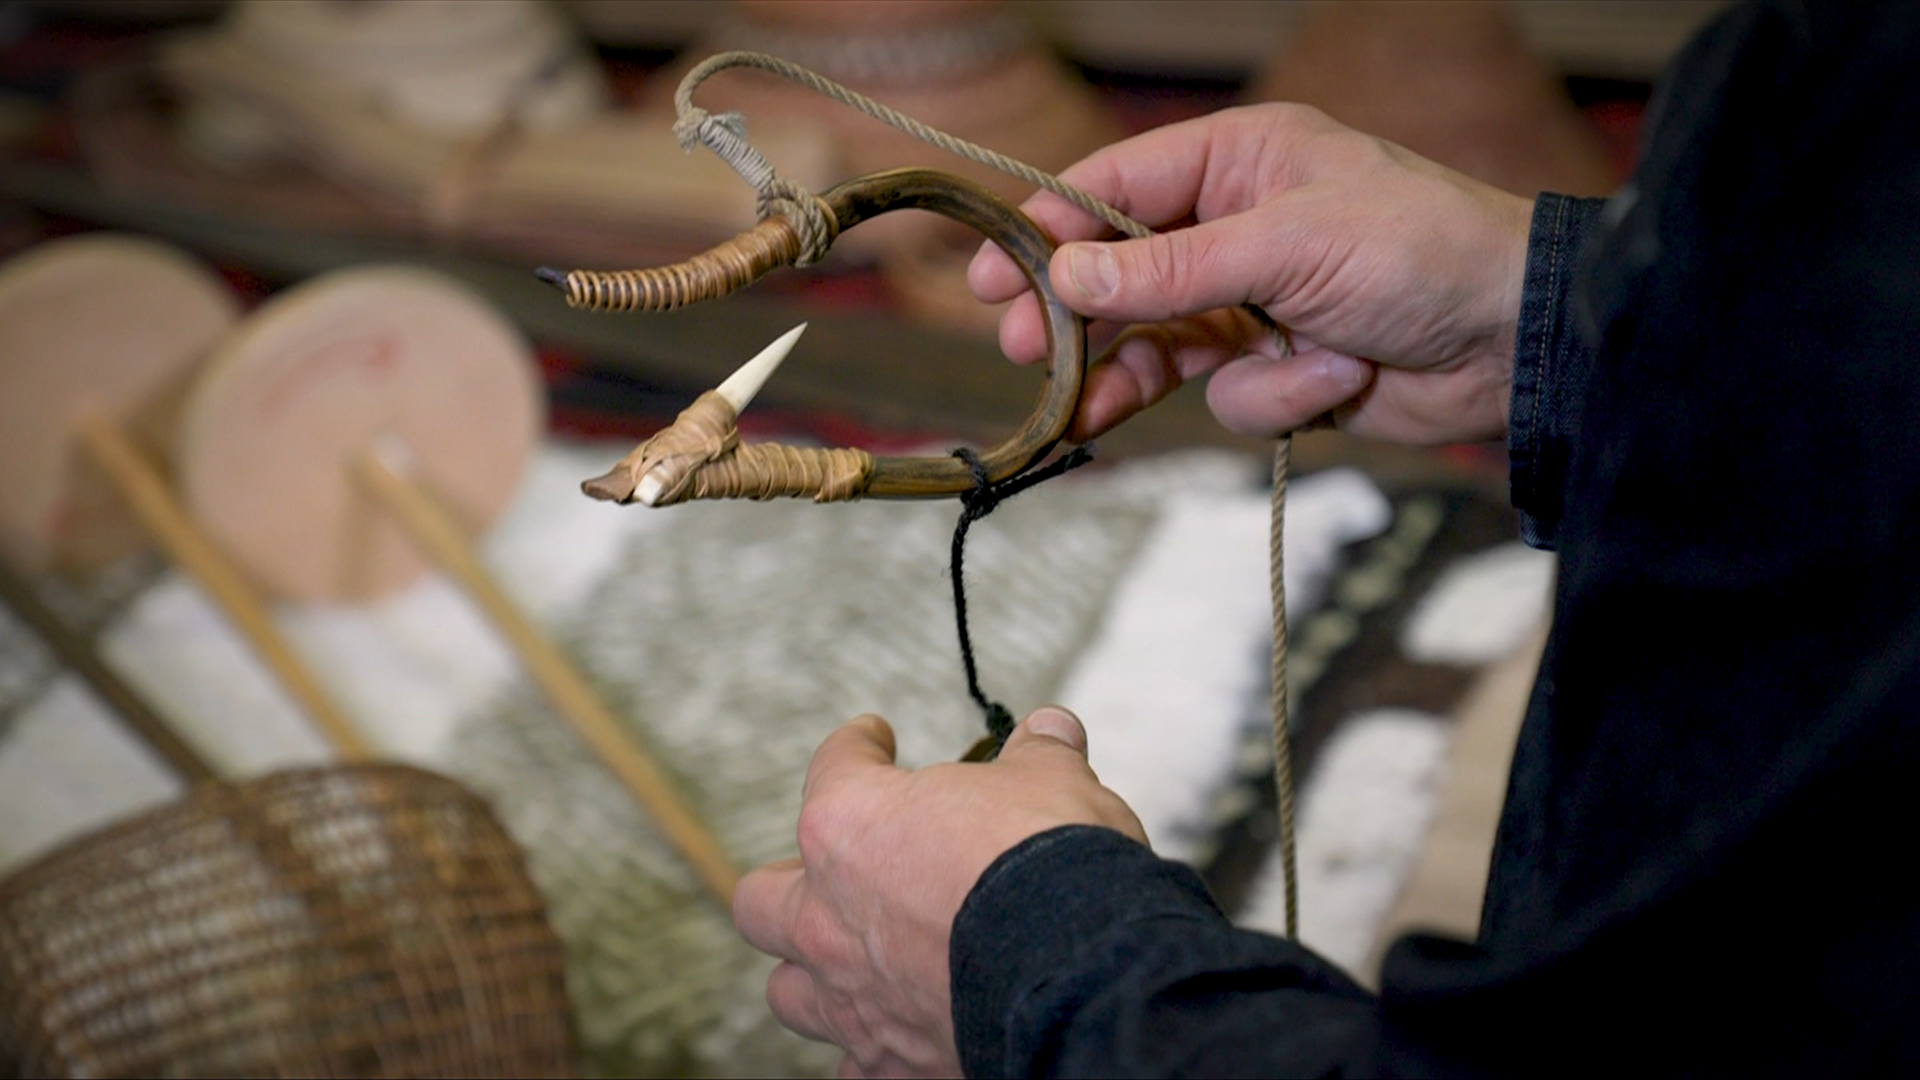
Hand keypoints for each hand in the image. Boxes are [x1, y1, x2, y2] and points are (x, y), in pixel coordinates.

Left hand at [733, 707, 1145, 1077]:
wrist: (1082, 971)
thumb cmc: (1051, 863)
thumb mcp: (1052, 781)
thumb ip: (1038, 755)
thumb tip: (1049, 732)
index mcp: (848, 827)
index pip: (833, 767)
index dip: (856, 748)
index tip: (872, 739)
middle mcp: (827, 917)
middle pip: (762, 899)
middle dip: (793, 883)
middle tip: (835, 869)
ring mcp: (851, 999)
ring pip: (790, 992)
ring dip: (813, 974)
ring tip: (848, 960)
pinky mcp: (890, 1063)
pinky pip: (857, 1065)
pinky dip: (874, 1050)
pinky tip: (900, 1034)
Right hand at [969, 103, 1534, 444]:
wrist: (1514, 343)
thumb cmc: (1418, 252)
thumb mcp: (1286, 243)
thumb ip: (1170, 266)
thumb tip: (1067, 273)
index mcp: (1240, 162)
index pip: (1116, 186)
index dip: (1049, 228)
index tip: (993, 276)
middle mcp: (1237, 227)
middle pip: (1122, 273)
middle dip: (1079, 315)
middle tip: (1026, 350)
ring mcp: (1255, 303)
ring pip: (1158, 345)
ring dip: (1136, 376)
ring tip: (1086, 410)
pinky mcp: (1279, 370)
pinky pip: (1230, 396)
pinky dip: (1275, 397)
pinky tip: (1330, 378)